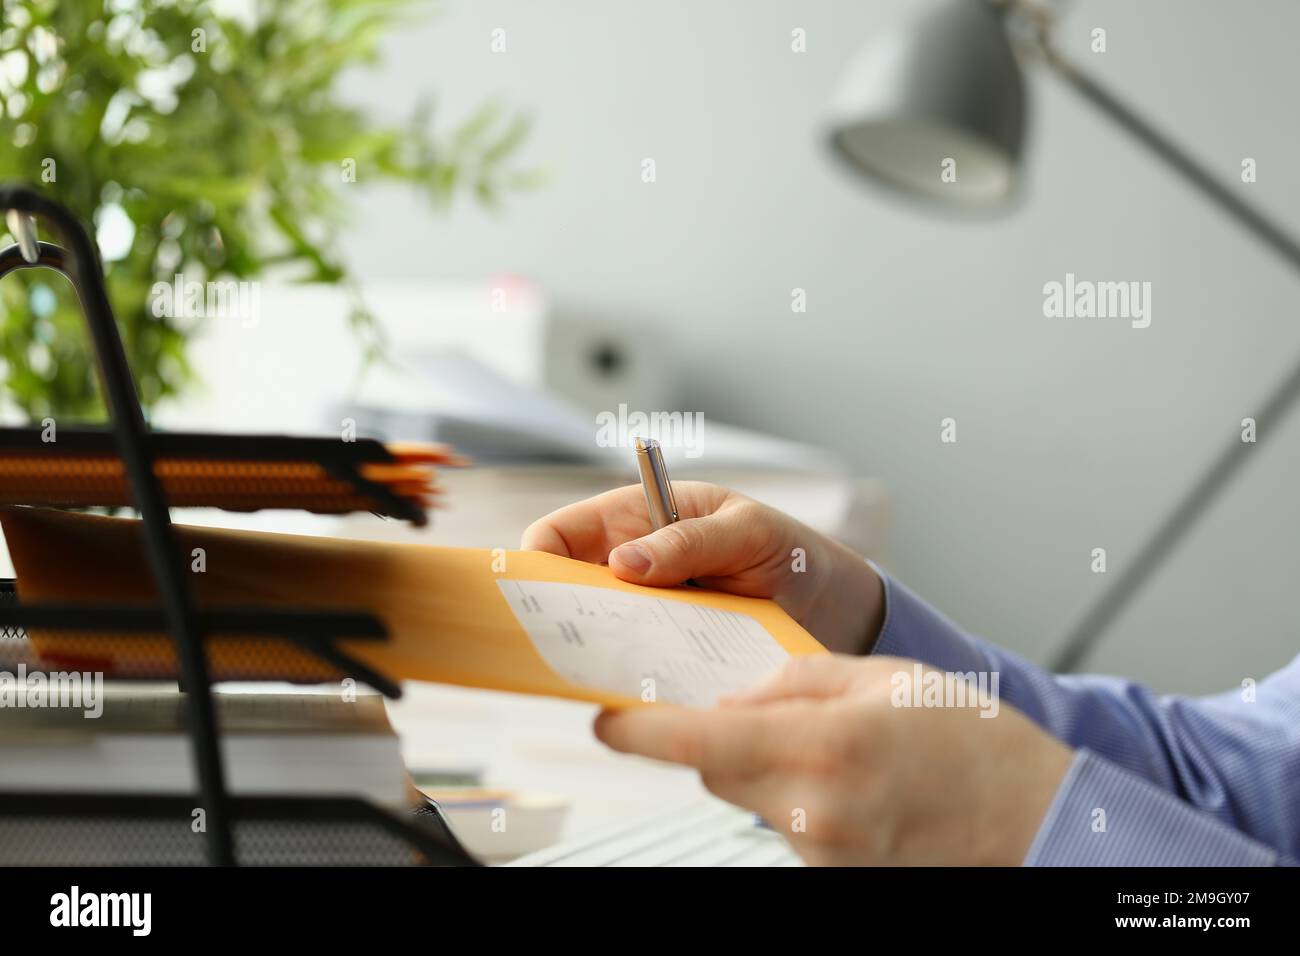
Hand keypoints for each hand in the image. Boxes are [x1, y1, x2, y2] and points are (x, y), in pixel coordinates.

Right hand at [522, 482, 883, 653]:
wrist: (837, 605)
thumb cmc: (788, 549)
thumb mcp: (748, 531)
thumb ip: (691, 540)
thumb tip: (623, 563)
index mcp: (640, 518)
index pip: (564, 532)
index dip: (539, 556)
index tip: (536, 589)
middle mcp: (633, 568)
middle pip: (568, 590)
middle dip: (558, 611)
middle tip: (561, 638)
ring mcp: (648, 615)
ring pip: (600, 635)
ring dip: (599, 650)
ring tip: (605, 669)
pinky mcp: (668, 656)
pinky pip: (638, 668)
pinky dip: (637, 679)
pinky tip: (646, 693)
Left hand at [595, 655, 1074, 865]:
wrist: (1042, 822)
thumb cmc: (974, 740)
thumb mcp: (885, 678)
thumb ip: (797, 681)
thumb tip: (733, 698)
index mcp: (820, 747)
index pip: (696, 744)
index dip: (638, 734)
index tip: (604, 720)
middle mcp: (810, 811)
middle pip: (716, 771)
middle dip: (719, 737)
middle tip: (757, 708)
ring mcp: (820, 853)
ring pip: (751, 798)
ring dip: (766, 767)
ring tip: (840, 747)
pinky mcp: (831, 877)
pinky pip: (786, 826)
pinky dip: (797, 797)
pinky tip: (852, 782)